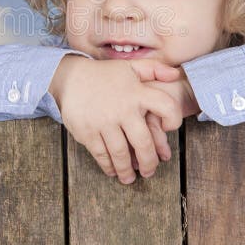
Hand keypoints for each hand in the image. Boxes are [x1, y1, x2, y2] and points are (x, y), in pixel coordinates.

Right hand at [49, 56, 185, 183]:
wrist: (69, 77)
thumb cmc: (104, 74)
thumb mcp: (129, 67)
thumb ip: (154, 69)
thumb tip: (175, 75)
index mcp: (137, 93)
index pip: (166, 107)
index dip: (174, 119)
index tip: (169, 129)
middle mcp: (122, 109)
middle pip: (143, 143)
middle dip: (149, 162)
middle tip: (149, 171)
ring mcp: (104, 122)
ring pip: (121, 153)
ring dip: (127, 169)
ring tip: (130, 178)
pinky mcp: (87, 131)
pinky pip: (101, 154)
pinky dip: (108, 165)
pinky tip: (112, 170)